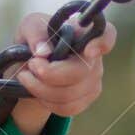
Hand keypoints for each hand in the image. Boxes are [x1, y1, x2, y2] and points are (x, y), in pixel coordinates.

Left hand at [8, 10, 117, 134]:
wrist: (30, 64)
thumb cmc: (36, 39)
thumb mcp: (29, 26)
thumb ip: (35, 32)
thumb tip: (44, 51)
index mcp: (84, 33)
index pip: (107, 34)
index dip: (103, 43)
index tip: (88, 51)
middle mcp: (94, 57)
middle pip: (81, 72)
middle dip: (50, 73)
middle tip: (31, 65)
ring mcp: (93, 79)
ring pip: (70, 94)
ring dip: (40, 88)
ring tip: (26, 76)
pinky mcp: (86, 98)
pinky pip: (67, 108)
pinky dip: (46, 102)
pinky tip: (37, 89)